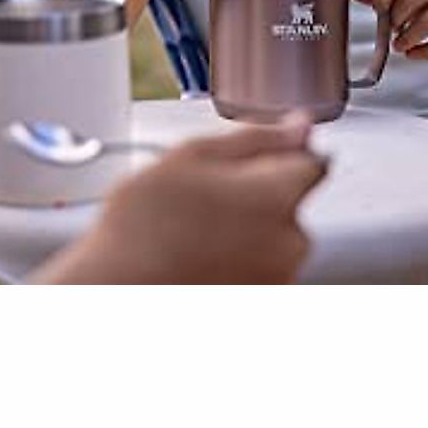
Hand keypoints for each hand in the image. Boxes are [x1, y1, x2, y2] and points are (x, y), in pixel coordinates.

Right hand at [43, 116, 326, 283]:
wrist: (115, 288)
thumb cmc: (144, 224)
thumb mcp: (192, 156)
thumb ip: (256, 138)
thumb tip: (300, 126)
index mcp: (278, 196)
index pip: (311, 162)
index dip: (278, 155)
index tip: (249, 161)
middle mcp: (291, 244)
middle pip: (289, 204)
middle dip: (256, 196)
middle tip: (202, 198)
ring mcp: (277, 280)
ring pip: (272, 240)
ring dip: (244, 233)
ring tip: (192, 233)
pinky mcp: (260, 302)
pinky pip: (258, 272)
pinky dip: (234, 264)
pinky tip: (196, 259)